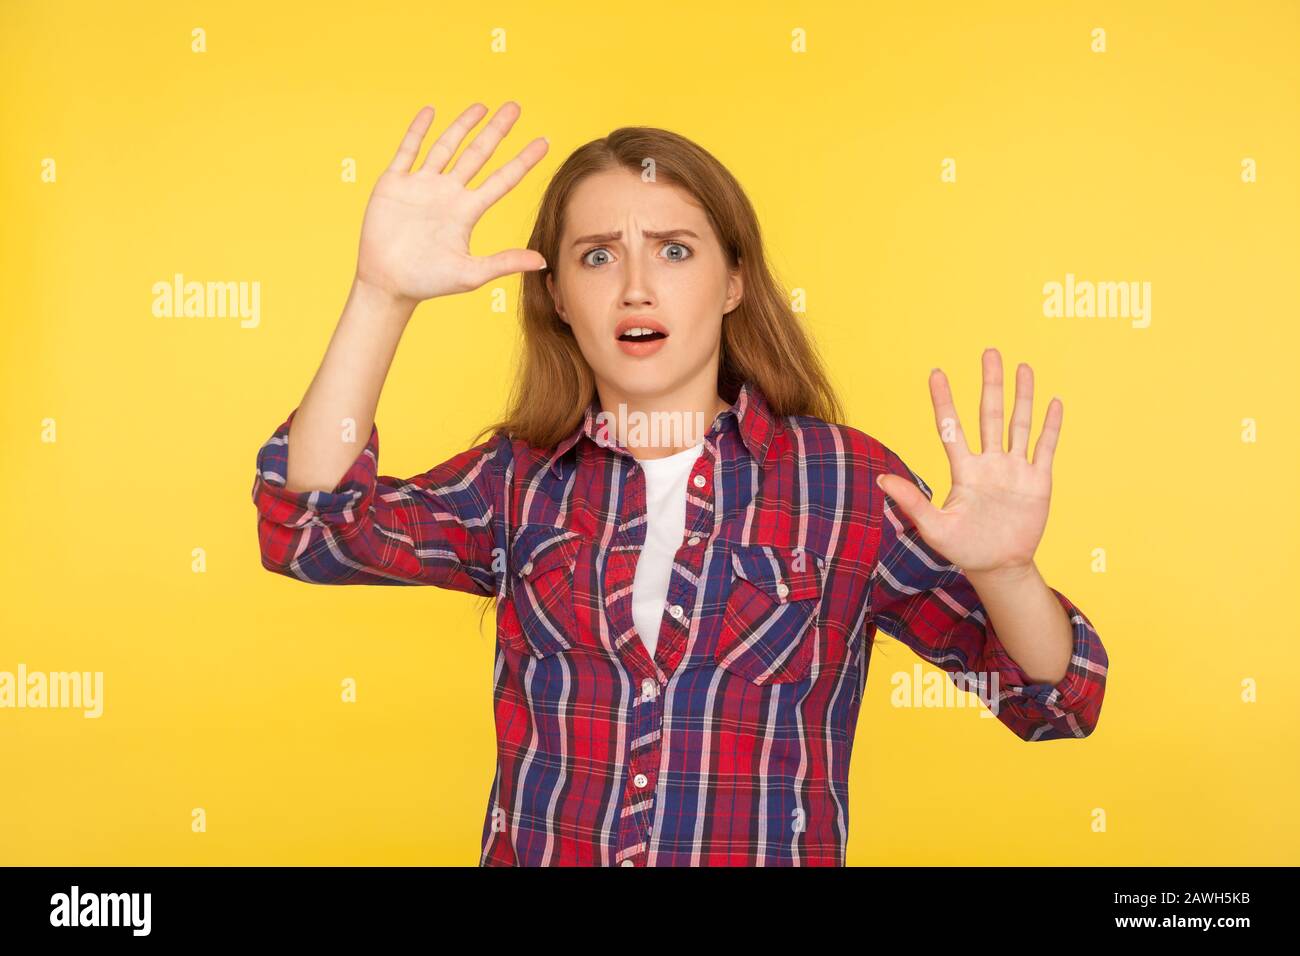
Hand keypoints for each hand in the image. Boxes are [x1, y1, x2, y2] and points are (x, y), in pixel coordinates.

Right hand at [353, 102, 548, 305]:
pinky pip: (407, 151)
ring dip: (462, 125)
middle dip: (496, 131)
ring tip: (482, 106)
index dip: (522, 161)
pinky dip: (417, 131)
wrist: (387, 284)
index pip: (502, 180)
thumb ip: (504, 263)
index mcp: (467, 211)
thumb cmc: (429, 282)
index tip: (543, 142)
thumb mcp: (471, 273)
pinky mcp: (394, 184)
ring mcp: (421, 186)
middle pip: (477, 154)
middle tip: (515, 107)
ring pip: (446, 146)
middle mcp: (448, 193)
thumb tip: (542, 261)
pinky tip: (430, 111)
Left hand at [876, 348, 1062, 579]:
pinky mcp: (1038, 481)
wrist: (999, 567)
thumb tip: (879, 480)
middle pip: (990, 415)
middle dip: (990, 384)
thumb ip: (911, 502)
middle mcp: (989, 462)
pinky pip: (1044, 448)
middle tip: (990, 352)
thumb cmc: (963, 548)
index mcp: (963, 470)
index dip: (944, 401)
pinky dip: (1050, 427)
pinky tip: (1053, 402)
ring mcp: (1014, 469)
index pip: (951, 427)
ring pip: (1019, 424)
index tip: (936, 373)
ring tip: (1023, 367)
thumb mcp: (933, 527)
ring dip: (1023, 396)